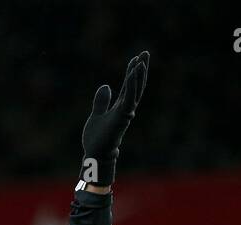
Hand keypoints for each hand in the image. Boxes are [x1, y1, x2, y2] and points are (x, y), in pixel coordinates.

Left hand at [80, 50, 148, 186]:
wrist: (95, 155)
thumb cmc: (96, 139)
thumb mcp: (96, 114)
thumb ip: (102, 101)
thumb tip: (106, 86)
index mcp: (120, 107)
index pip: (129, 86)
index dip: (132, 72)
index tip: (135, 58)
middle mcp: (126, 109)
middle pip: (136, 85)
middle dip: (140, 69)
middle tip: (145, 53)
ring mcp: (125, 112)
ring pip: (135, 90)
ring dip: (139, 74)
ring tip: (142, 59)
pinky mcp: (122, 117)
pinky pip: (129, 97)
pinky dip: (133, 85)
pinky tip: (133, 73)